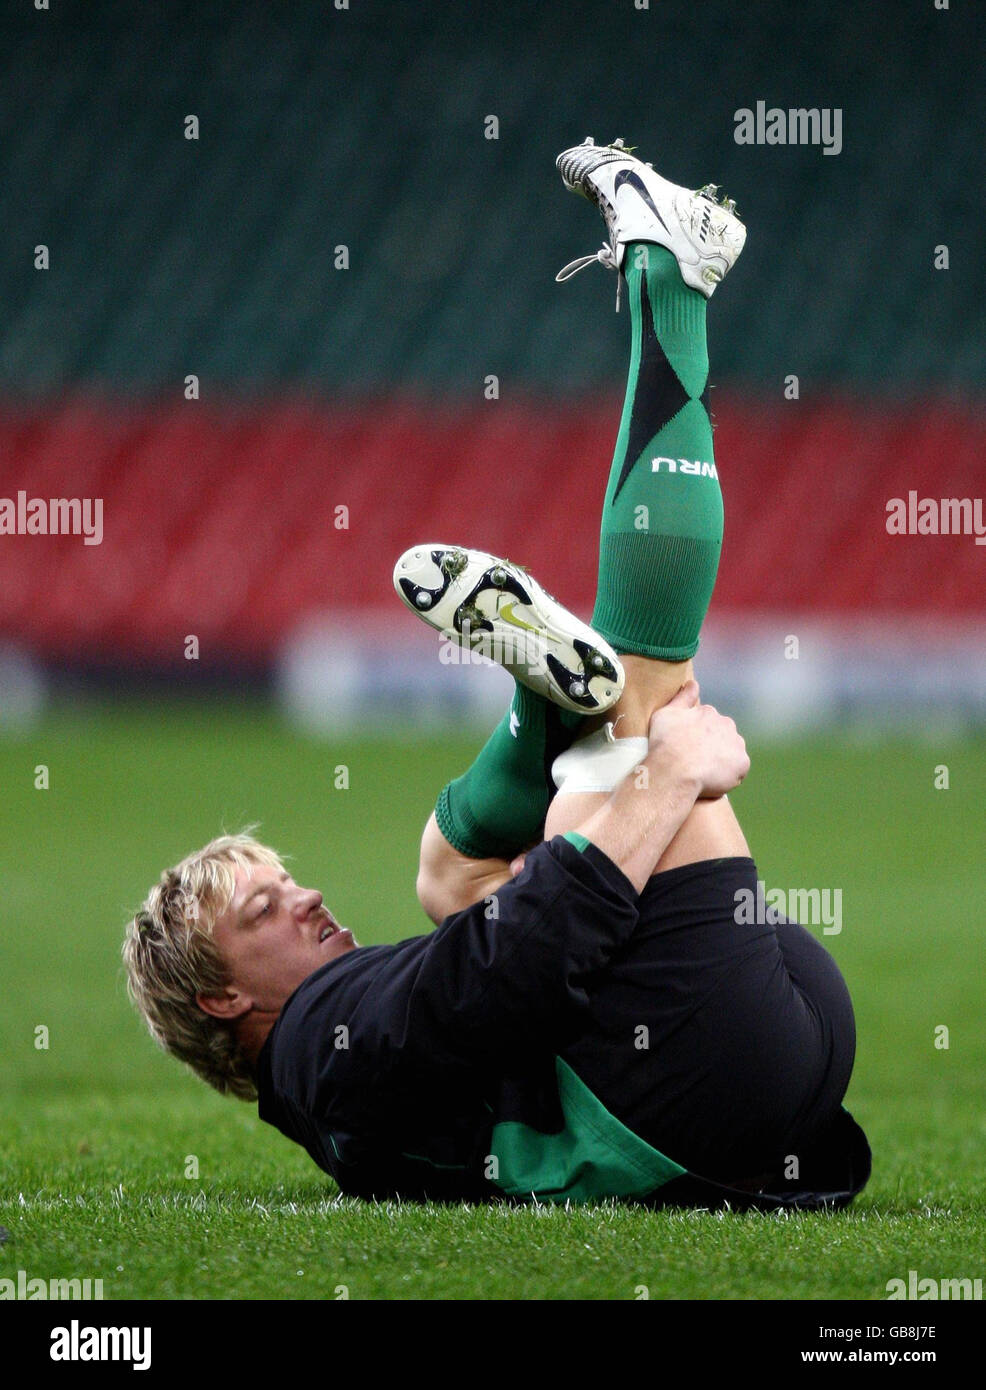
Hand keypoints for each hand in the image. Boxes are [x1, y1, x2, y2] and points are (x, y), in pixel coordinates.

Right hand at [646, 680, 749, 798]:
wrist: (674, 770)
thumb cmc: (665, 743)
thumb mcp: (666, 714)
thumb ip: (682, 698)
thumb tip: (693, 682)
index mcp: (708, 712)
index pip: (707, 723)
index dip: (696, 736)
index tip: (686, 747)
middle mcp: (726, 724)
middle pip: (722, 736)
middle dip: (712, 746)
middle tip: (695, 761)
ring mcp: (736, 743)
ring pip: (731, 752)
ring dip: (722, 760)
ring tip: (703, 772)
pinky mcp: (742, 763)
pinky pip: (738, 770)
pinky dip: (728, 775)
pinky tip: (712, 780)